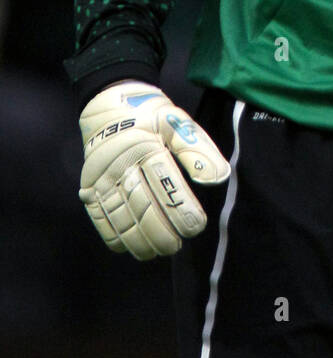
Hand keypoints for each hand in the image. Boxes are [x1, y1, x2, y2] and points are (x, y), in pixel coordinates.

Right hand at [79, 81, 230, 259]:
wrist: (107, 106)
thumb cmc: (149, 116)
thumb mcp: (177, 123)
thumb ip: (198, 150)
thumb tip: (218, 178)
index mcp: (146, 149)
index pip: (166, 185)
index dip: (181, 209)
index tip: (195, 226)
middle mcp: (121, 166)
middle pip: (142, 207)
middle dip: (161, 233)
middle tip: (176, 245)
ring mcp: (102, 180)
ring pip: (120, 218)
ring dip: (138, 240)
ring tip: (157, 251)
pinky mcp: (89, 188)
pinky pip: (98, 218)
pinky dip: (113, 236)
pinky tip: (128, 247)